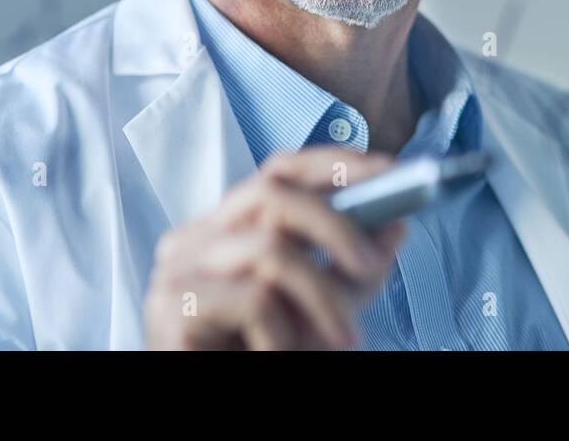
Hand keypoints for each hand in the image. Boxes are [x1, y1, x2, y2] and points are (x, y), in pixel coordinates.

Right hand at [143, 146, 407, 349]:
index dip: (333, 165)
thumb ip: (354, 268)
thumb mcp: (323, 307)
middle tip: (372, 265)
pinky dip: (282, 335)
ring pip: (270, 250)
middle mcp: (194, 240)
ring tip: (342, 339)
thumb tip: (394, 222)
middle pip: (270, 192)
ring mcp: (177, 271)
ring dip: (322, 299)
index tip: (387, 172)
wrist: (220, 403)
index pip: (276, 171)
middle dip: (336, 226)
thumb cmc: (265, 354)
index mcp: (225, 229)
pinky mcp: (174, 308)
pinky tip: (275, 355)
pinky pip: (255, 300)